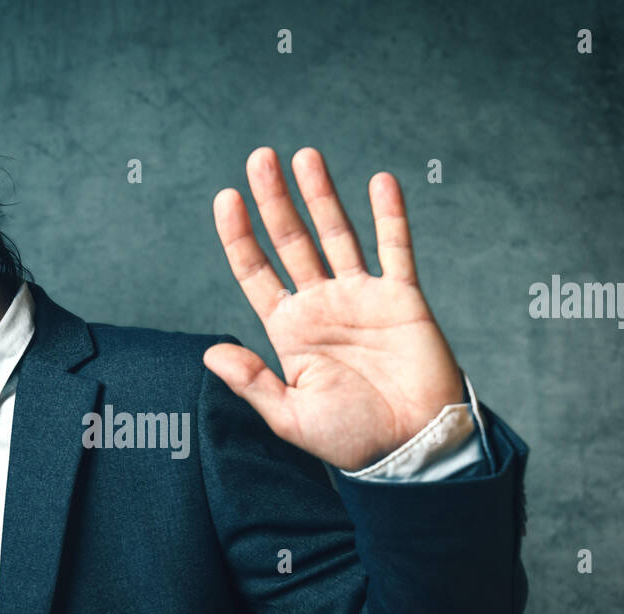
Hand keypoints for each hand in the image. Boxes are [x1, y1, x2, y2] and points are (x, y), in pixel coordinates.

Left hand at [204, 147, 464, 472]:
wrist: (413, 448)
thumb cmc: (352, 439)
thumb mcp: (292, 417)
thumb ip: (253, 382)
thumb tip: (210, 352)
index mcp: (289, 330)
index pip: (256, 273)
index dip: (240, 236)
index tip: (226, 198)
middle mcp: (321, 306)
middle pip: (291, 241)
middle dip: (275, 199)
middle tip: (259, 157)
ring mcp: (361, 298)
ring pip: (337, 234)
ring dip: (322, 195)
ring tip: (305, 156)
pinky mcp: (402, 299)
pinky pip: (396, 249)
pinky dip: (389, 216)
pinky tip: (379, 182)